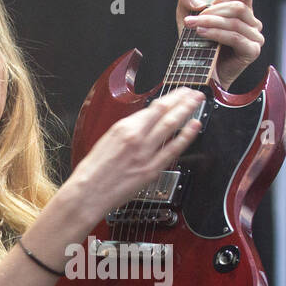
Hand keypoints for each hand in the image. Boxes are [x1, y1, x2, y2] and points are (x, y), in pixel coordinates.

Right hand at [68, 87, 202, 218]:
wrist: (88, 193)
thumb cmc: (93, 170)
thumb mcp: (108, 140)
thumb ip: (128, 131)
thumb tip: (144, 123)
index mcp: (123, 128)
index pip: (153, 107)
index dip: (170, 97)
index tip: (179, 93)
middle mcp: (136, 137)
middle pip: (165, 112)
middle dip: (183, 100)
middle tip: (195, 93)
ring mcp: (146, 153)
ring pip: (171, 126)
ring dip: (187, 111)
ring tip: (197, 103)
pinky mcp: (151, 170)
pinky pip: (173, 149)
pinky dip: (186, 136)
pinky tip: (194, 127)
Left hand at [176, 0, 263, 88]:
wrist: (200, 74)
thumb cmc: (196, 43)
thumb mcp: (186, 14)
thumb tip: (200, 2)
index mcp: (244, 12)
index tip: (204, 7)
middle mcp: (253, 24)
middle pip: (238, 6)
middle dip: (212, 11)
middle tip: (192, 19)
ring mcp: (255, 38)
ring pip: (235, 21)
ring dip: (211, 22)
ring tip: (193, 26)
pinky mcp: (252, 51)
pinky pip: (235, 37)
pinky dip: (217, 33)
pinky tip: (202, 34)